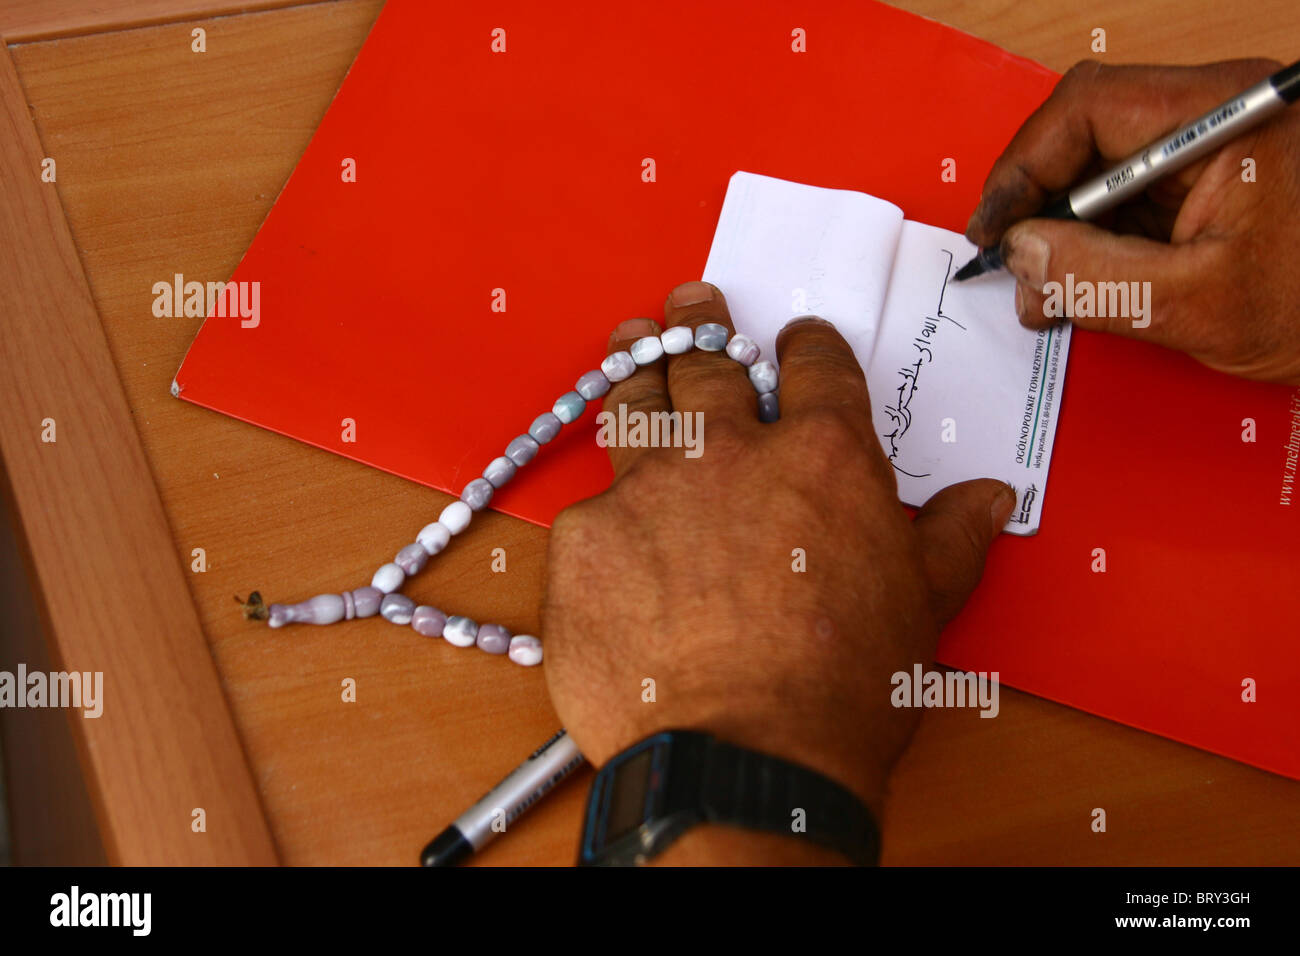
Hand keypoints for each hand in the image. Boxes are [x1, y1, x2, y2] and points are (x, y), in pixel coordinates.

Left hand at [541, 280, 1016, 860]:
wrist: (743, 756)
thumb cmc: (846, 687)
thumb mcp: (922, 606)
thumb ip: (950, 537)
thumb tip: (992, 497)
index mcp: (822, 456)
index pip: (815, 367)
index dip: (806, 346)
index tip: (797, 342)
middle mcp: (731, 451)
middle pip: (708, 359)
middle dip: (701, 324)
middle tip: (691, 304)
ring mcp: (649, 488)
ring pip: (635, 403)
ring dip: (637, 366)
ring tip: (634, 343)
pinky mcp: (586, 538)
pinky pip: (591, 506)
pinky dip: (605, 506)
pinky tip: (608, 516)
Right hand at [966, 59, 1299, 384]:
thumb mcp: (1201, 305)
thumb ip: (1098, 278)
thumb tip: (1020, 254)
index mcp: (1223, 118)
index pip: (1087, 109)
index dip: (1023, 167)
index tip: (996, 229)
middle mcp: (1216, 115)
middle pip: (1088, 134)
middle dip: (1040, 206)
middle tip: (1016, 272)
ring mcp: (1215, 147)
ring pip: (1102, 169)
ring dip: (1064, 231)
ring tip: (1050, 294)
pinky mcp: (1214, 182)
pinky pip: (1132, 198)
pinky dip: (1099, 242)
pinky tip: (1087, 285)